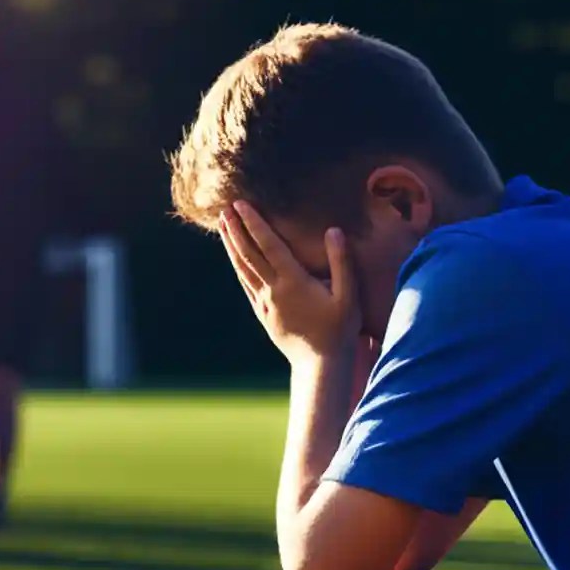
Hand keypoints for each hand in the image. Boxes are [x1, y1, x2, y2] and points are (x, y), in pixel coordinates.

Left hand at [219, 201, 360, 363]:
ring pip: (243, 269)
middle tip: (224, 208)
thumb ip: (341, 262)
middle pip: (249, 254)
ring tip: (222, 226)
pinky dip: (238, 268)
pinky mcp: (263, 314)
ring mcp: (265, 303)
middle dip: (236, 230)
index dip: (254, 223)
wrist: (319, 364)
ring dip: (231, 246)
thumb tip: (333, 231)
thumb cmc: (338, 329)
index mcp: (293, 281)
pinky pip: (246, 286)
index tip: (241, 205)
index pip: (269, 245)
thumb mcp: (347, 295)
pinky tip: (234, 258)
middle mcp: (274, 290)